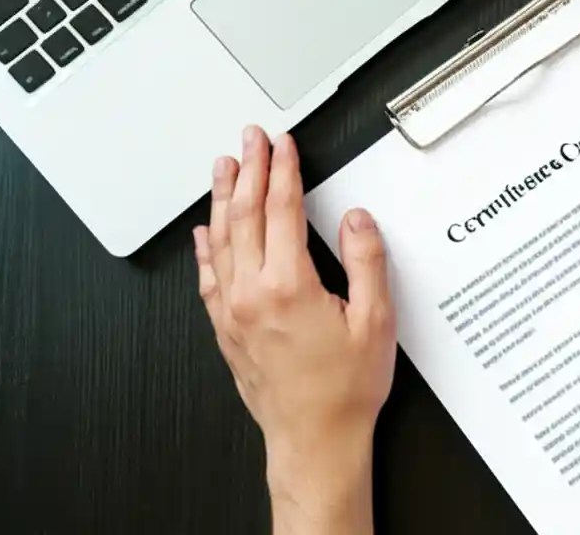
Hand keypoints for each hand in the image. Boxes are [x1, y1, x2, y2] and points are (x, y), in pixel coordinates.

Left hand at [192, 126, 394, 533]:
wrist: (315, 438)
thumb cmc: (344, 389)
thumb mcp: (375, 320)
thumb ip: (367, 261)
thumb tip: (357, 219)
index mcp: (289, 285)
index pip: (281, 210)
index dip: (282, 171)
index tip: (283, 146)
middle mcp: (252, 294)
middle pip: (243, 215)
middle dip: (248, 170)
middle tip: (251, 140)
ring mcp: (233, 312)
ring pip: (220, 240)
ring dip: (221, 198)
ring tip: (224, 167)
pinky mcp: (226, 330)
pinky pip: (209, 277)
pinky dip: (205, 247)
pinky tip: (204, 232)